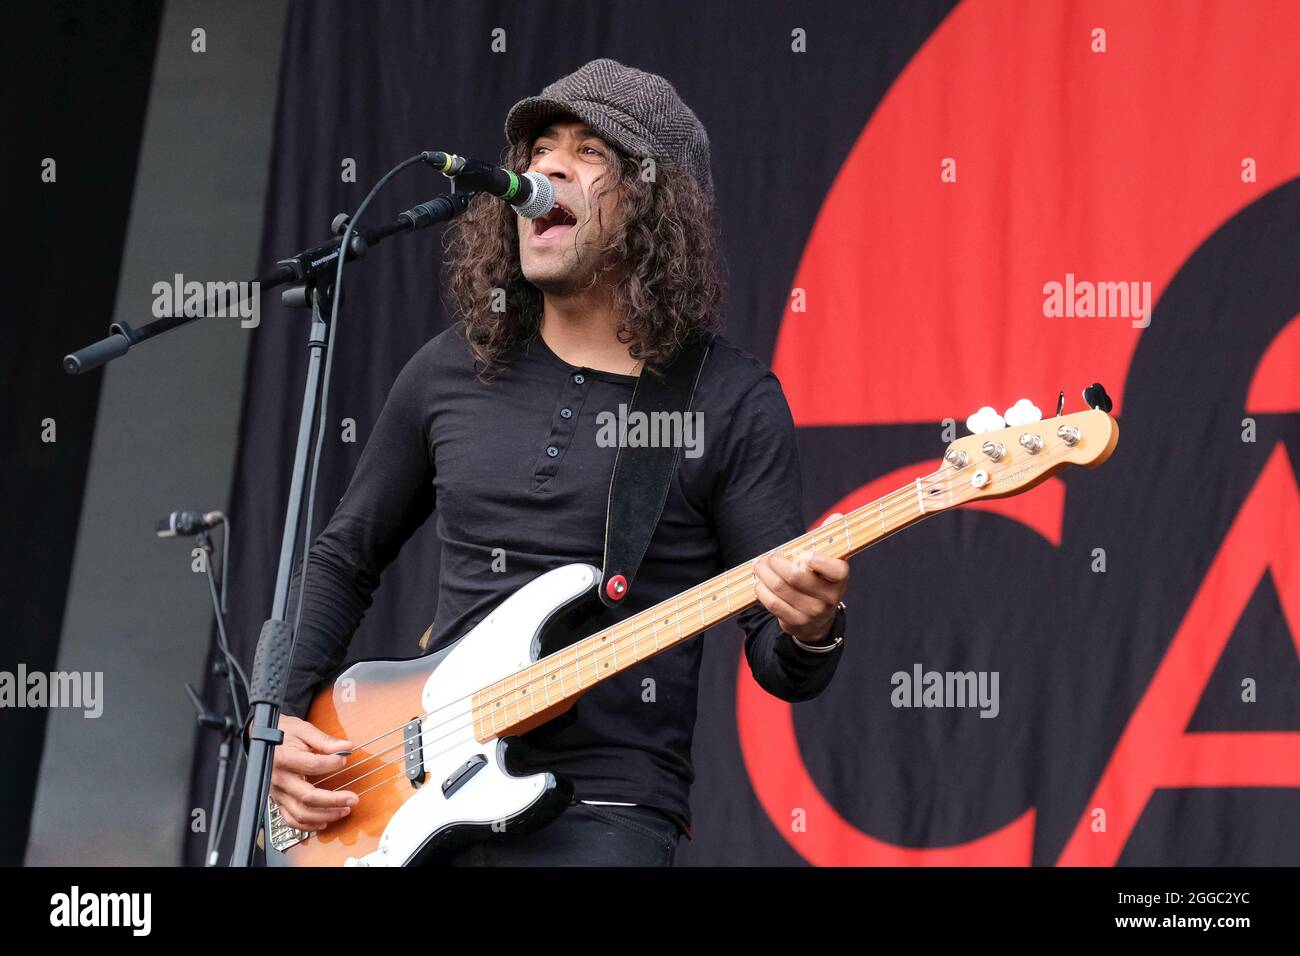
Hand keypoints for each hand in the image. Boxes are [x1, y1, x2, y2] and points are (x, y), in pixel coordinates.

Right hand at [269, 715, 356, 831]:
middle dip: (333, 801)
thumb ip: (324, 740)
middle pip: (307, 797)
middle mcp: (279, 779)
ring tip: (344, 810)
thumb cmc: (283, 733)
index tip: (344, 759)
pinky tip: (324, 821)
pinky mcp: (278, 801)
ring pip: (300, 813)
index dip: (331, 764)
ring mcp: (278, 793)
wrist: (262, 740)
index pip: (312, 765)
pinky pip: (291, 820)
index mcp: (284, 758)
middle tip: (353, 799)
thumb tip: (346, 747)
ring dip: (325, 815)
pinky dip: (308, 825)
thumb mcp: (303, 730)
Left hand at [753, 512, 849, 645]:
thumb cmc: (819, 579)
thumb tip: (836, 516)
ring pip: (780, 588)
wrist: (818, 619)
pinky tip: (758, 582)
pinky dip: (761, 590)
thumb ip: (829, 537)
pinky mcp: (796, 622)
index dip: (820, 561)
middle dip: (776, 563)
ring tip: (758, 566)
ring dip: (763, 574)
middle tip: (768, 557)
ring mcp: (813, 612)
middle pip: (796, 576)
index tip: (804, 554)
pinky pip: (772, 603)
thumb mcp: (828, 560)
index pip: (836, 569)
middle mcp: (830, 597)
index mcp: (840, 578)